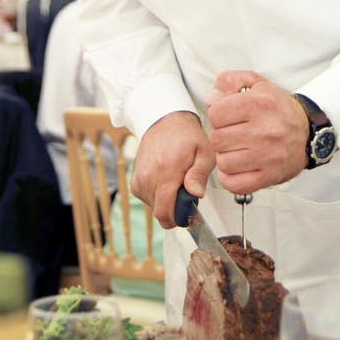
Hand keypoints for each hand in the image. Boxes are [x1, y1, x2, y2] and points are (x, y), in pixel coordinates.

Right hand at [131, 111, 214, 228]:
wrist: (165, 121)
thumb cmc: (186, 136)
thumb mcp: (205, 151)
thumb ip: (200, 175)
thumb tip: (196, 194)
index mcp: (166, 172)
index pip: (165, 213)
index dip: (179, 218)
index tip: (190, 209)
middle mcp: (149, 177)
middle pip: (160, 213)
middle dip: (176, 209)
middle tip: (186, 191)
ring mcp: (139, 179)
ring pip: (154, 207)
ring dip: (167, 201)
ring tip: (176, 181)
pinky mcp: (135, 181)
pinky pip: (147, 199)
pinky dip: (158, 195)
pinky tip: (166, 180)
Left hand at [207, 70, 307, 192]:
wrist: (308, 133)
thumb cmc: (278, 109)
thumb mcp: (256, 84)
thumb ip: (229, 81)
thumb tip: (211, 99)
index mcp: (259, 104)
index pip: (216, 113)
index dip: (217, 115)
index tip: (227, 117)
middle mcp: (265, 130)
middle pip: (217, 139)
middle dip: (220, 136)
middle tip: (232, 134)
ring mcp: (268, 155)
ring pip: (223, 162)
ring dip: (225, 157)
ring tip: (236, 150)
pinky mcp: (270, 175)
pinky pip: (235, 184)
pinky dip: (230, 178)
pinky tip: (237, 167)